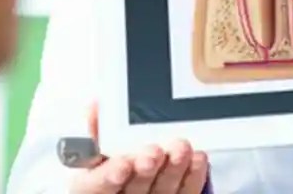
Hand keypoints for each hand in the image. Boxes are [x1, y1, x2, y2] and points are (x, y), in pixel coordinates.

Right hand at [70, 102, 208, 193]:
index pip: (97, 186)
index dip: (109, 175)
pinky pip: (185, 193)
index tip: (122, 163)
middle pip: (134, 188)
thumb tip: (95, 107)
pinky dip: (193, 176)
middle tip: (154, 152)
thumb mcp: (97, 145)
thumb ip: (96, 128)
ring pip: (162, 191)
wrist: (137, 175)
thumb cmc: (111, 160)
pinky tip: (197, 159)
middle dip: (145, 169)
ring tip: (181, 149)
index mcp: (96, 183)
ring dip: (173, 169)